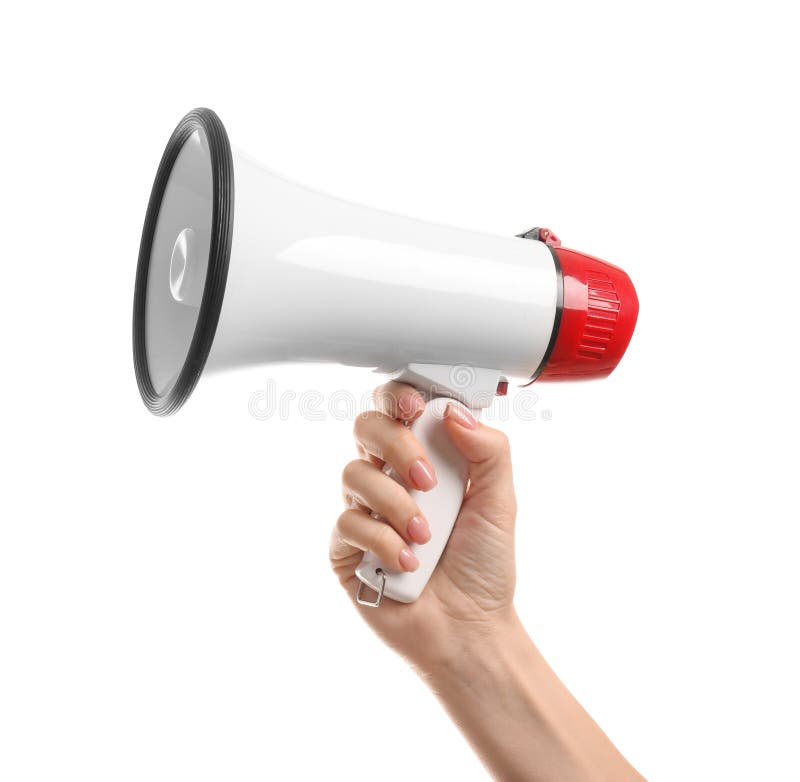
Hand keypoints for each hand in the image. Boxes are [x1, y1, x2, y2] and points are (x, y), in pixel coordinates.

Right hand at [329, 381, 517, 672]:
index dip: (399, 397)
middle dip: (397, 446)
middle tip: (429, 481)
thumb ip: (487, 450)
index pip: (398, 408)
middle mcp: (389, 477)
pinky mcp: (346, 547)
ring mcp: (365, 510)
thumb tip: (453, 412)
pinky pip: (348, 523)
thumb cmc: (484, 566)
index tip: (416, 406)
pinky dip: (384, 542)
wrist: (469, 628)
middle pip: (366, 427)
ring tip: (426, 537)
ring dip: (396, 504)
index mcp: (425, 458)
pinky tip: (409, 563)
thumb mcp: (501, 501)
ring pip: (355, 474)